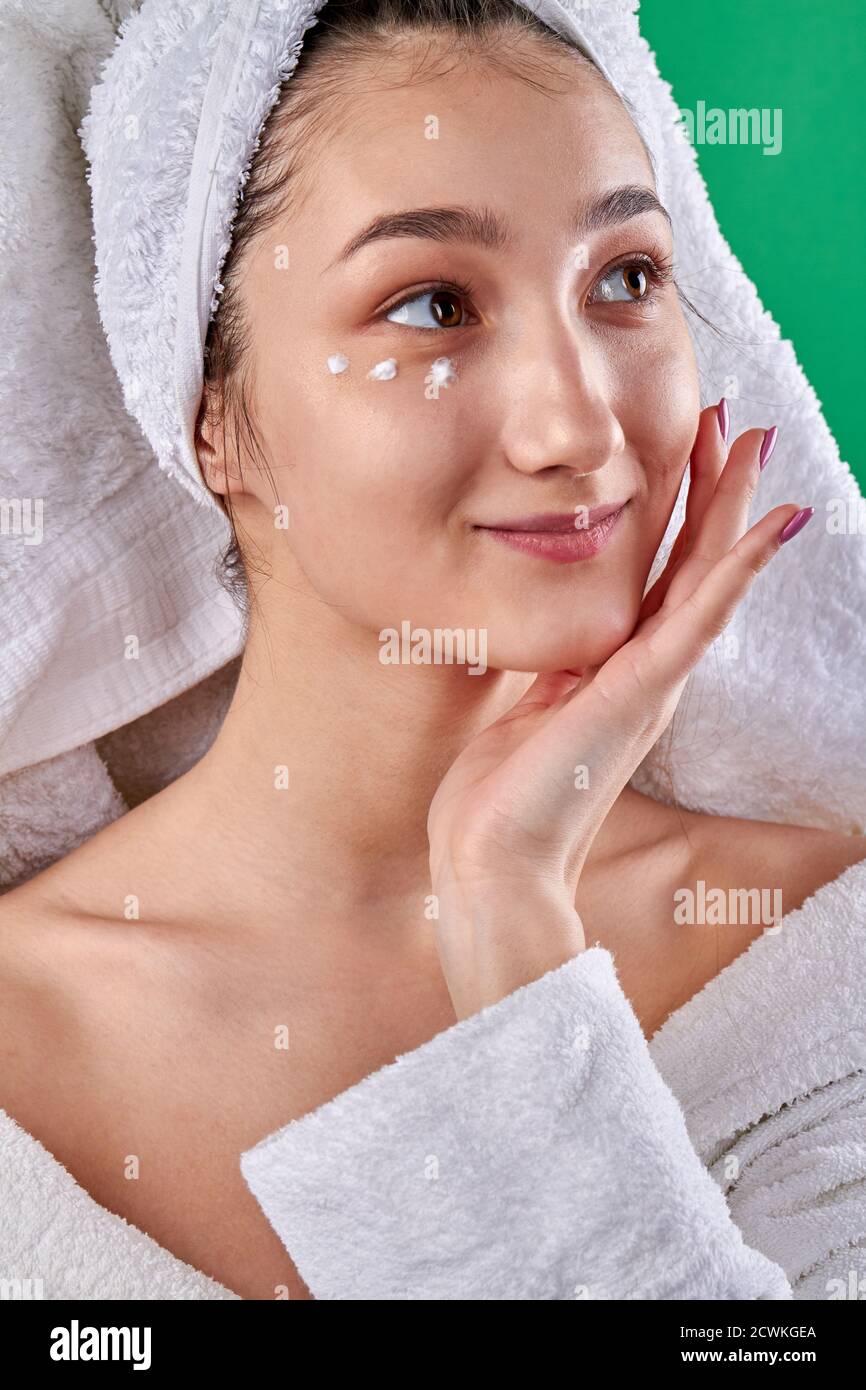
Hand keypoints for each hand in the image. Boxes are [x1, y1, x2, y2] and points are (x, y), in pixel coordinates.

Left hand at [427, 404, 810, 1014]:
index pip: (655, 575)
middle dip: (711, 490)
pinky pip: (697, 620)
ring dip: (729, 506)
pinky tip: (766, 524)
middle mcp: (644, 671)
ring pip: (703, 576)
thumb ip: (550, 667)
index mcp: (614, 670)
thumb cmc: (499, 797)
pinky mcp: (641, 694)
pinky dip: (734, 570)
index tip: (684, 449)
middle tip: (736, 423)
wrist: (494, 863)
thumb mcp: (523, 706)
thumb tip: (546, 630)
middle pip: (690, 562)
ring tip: (753, 443)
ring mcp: (650, 682)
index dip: (675, 512)